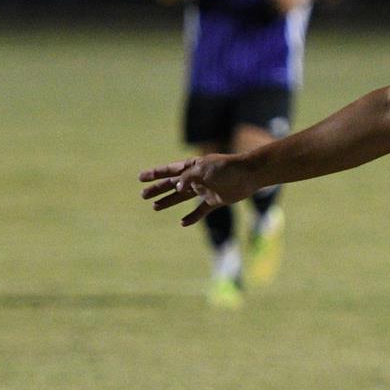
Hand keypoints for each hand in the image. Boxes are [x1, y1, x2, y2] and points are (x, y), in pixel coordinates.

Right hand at [139, 153, 260, 226]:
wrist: (249, 174)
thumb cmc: (226, 168)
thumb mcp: (202, 169)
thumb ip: (187, 178)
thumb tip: (176, 188)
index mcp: (192, 166)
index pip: (170, 170)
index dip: (155, 174)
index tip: (140, 177)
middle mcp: (197, 178)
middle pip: (173, 184)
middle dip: (158, 189)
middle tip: (143, 195)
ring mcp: (205, 189)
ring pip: (182, 197)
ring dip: (169, 201)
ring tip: (155, 207)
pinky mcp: (215, 200)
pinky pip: (200, 210)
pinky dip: (192, 217)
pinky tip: (183, 223)